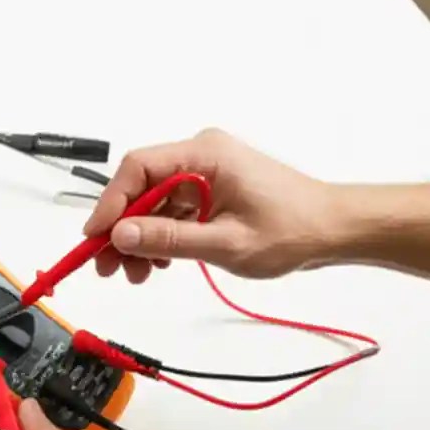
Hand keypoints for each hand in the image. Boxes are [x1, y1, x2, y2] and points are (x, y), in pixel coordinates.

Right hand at [84, 128, 339, 282]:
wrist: (334, 230)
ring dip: (139, 237)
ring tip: (136, 274)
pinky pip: (169, 209)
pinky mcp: (208, 189)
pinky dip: (158, 236)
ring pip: (151, 202)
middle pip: (140, 186)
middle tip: (107, 266)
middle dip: (121, 228)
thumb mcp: (226, 243)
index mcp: (205, 155)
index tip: (95, 237)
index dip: (111, 203)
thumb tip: (120, 235)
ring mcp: (204, 172)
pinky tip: (157, 263)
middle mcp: (200, 155)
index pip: (138, 168)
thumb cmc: (292, 230)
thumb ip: (169, 238)